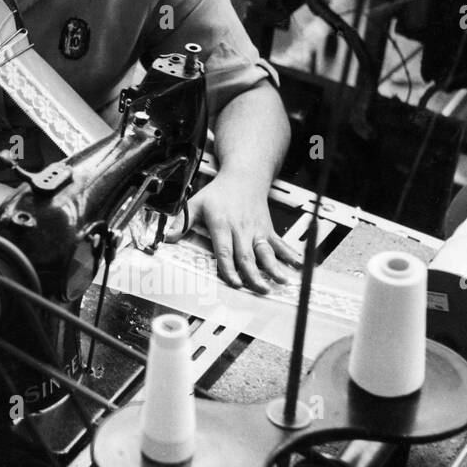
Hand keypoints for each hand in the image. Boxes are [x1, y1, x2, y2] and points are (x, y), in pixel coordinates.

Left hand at [180, 171, 301, 292]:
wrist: (244, 177)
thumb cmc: (219, 192)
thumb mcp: (196, 203)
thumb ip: (182, 222)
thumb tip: (168, 237)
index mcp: (222, 224)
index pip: (226, 250)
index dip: (230, 268)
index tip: (234, 282)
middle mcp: (242, 228)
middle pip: (248, 255)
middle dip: (254, 274)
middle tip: (260, 289)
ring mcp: (257, 230)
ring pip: (266, 251)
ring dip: (275, 267)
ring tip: (282, 281)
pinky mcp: (268, 230)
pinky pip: (280, 244)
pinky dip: (290, 255)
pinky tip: (298, 265)